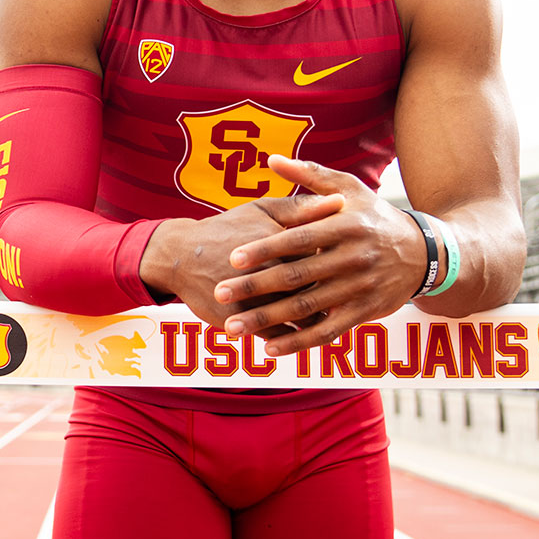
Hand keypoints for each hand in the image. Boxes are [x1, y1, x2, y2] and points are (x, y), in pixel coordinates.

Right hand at [139, 191, 345, 333]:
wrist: (180, 257)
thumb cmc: (227, 228)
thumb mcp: (262, 210)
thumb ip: (302, 206)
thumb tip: (341, 202)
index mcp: (277, 242)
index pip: (323, 252)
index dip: (342, 257)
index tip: (357, 259)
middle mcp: (267, 272)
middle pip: (315, 285)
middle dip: (338, 289)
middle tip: (356, 289)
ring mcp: (254, 300)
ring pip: (299, 314)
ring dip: (322, 316)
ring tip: (336, 313)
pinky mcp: (243, 320)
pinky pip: (279, 334)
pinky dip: (297, 336)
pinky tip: (310, 332)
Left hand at [213, 155, 425, 355]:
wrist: (425, 252)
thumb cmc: (376, 217)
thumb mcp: (350, 190)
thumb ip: (310, 176)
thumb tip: (272, 160)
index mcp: (344, 225)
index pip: (298, 239)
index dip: (265, 249)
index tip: (233, 258)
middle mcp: (353, 258)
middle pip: (297, 276)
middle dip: (256, 287)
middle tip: (220, 293)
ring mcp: (359, 288)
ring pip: (307, 308)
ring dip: (268, 320)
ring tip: (233, 327)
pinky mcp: (364, 312)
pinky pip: (328, 331)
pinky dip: (299, 342)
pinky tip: (270, 349)